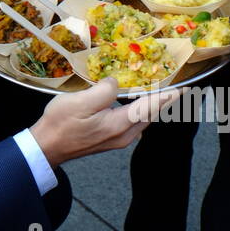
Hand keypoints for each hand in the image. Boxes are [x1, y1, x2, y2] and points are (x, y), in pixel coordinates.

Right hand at [30, 78, 177, 166]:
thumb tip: (116, 83)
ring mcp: (117, 140)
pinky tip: (132, 102)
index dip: (167, 96)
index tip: (184, 88)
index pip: (150, 107)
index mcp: (119, 124)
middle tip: (172, 85)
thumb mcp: (80, 102)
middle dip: (162, 100)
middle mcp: (124, 135)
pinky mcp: (110, 140)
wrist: (46, 147)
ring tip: (155, 90)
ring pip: (142, 120)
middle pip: (150, 115)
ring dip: (150, 106)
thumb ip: (104, 91)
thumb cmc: (60, 124)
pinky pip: (133, 123)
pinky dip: (138, 111)